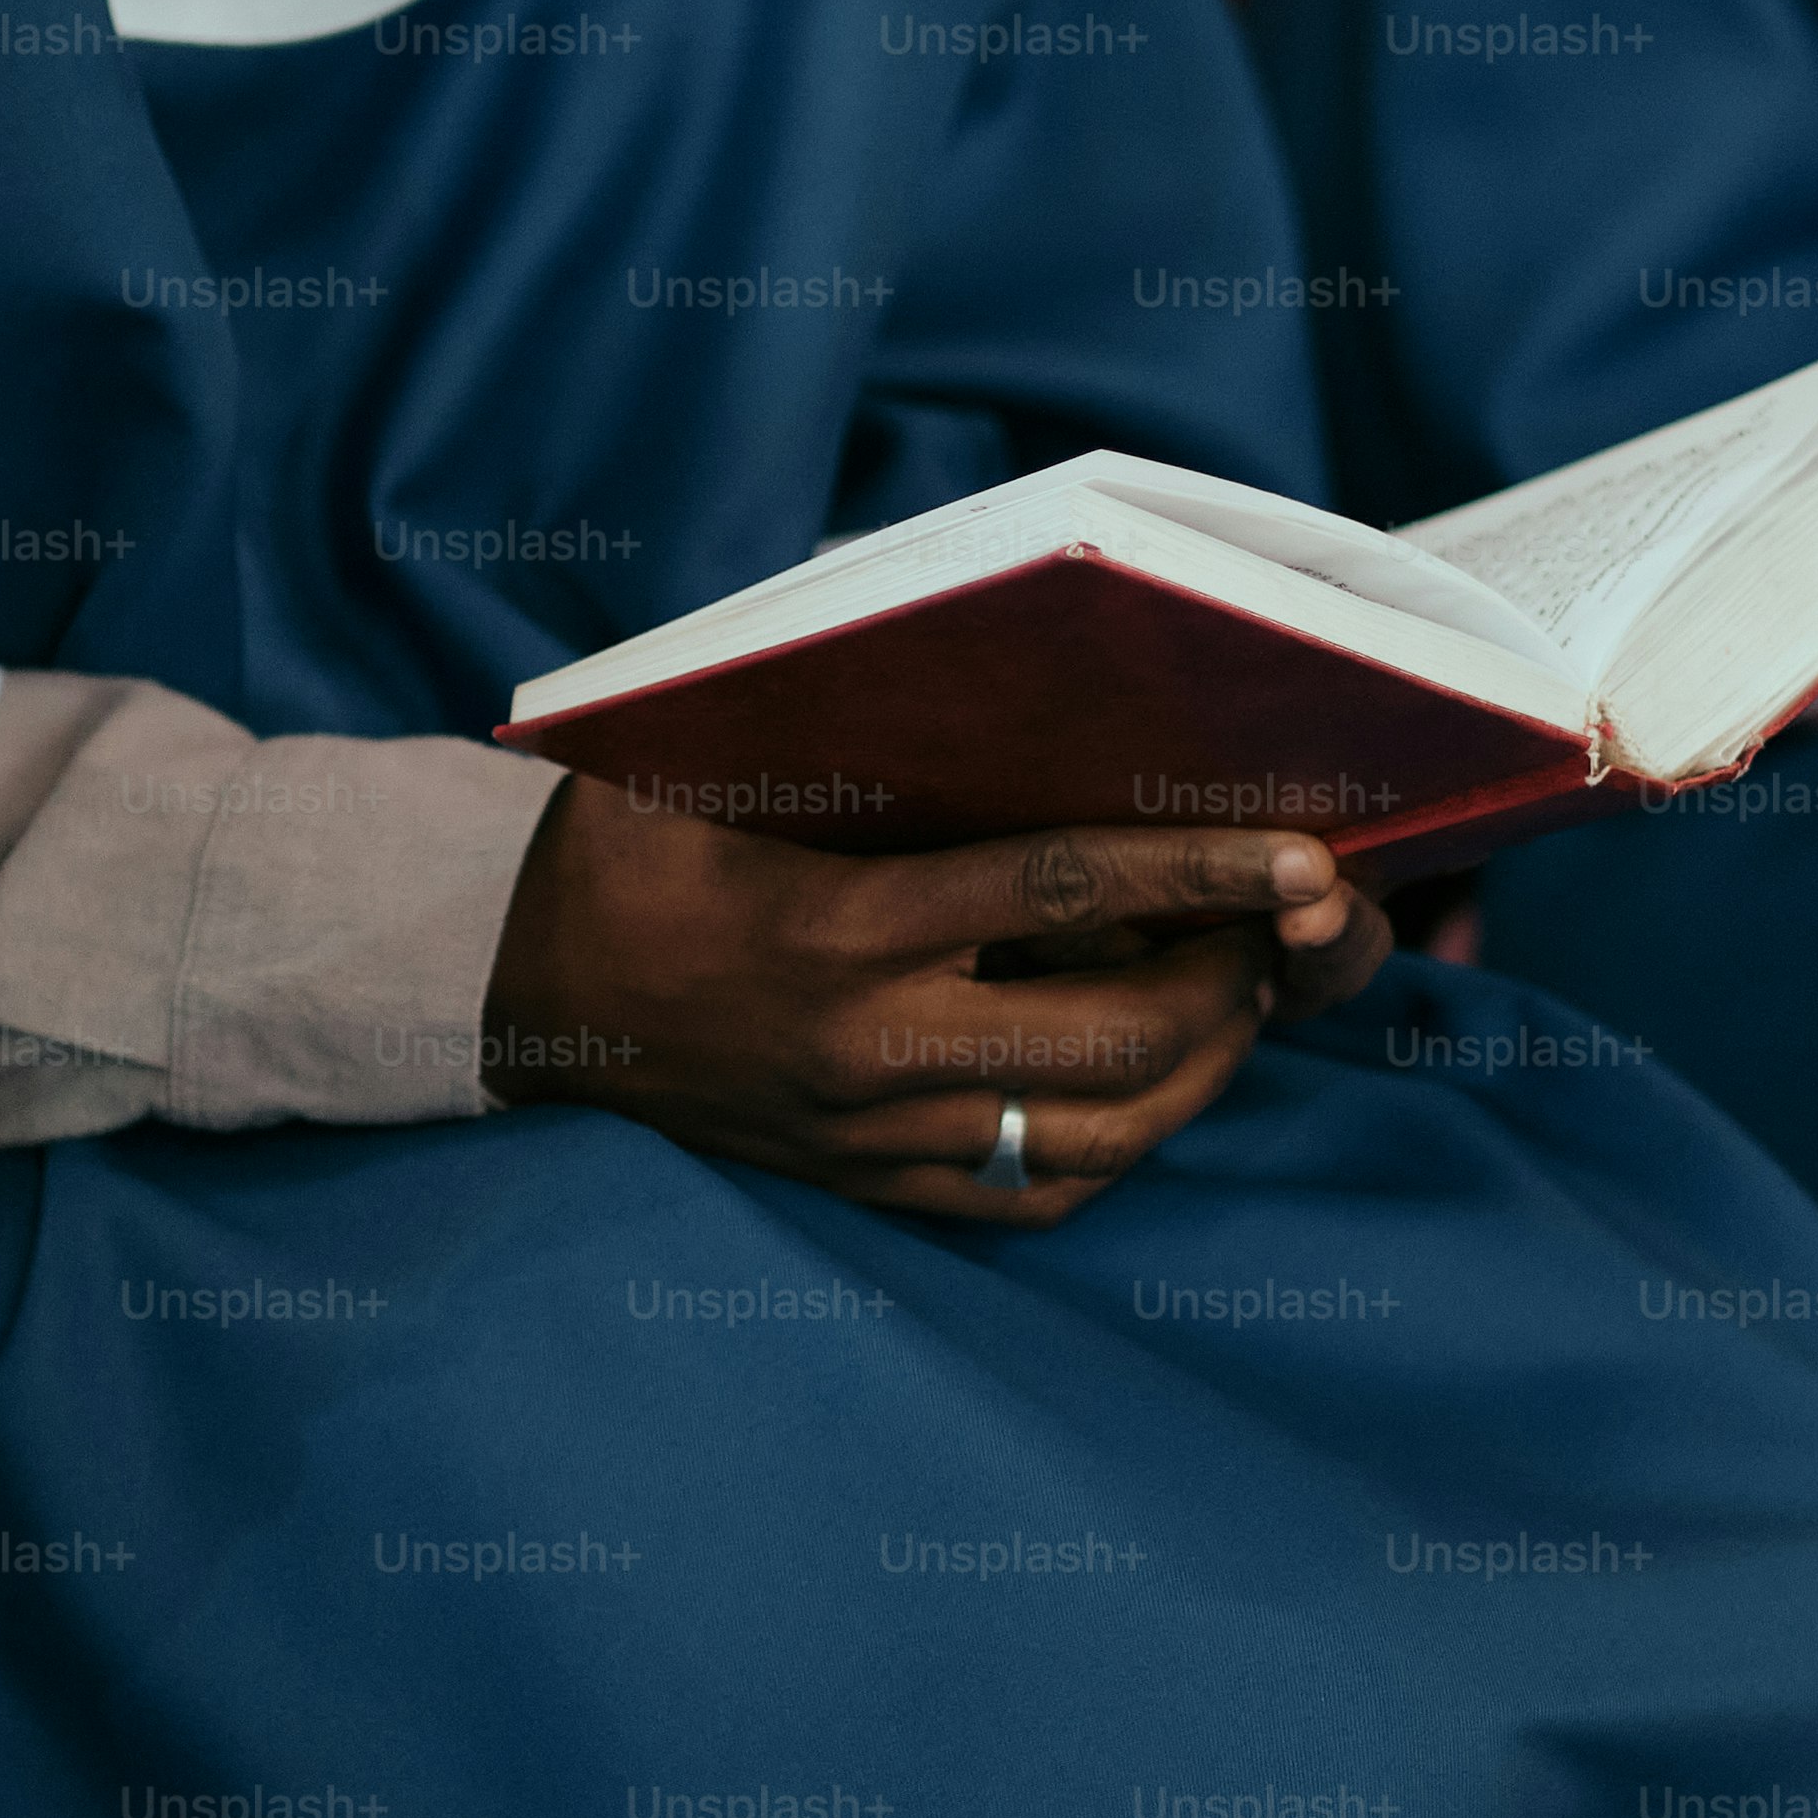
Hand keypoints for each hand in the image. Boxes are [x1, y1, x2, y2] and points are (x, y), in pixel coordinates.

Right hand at [482, 779, 1391, 1220]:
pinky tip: (1148, 1087)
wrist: (514, 991)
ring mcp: (872, 1134)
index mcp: (840, 925)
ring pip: (1097, 1139)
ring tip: (1228, 1003)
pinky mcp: (868, 1186)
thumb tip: (980, 619)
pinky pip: (1035, 1197)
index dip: (1201, 876)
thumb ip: (840, 708)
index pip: (1065, 890)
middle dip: (1227, 986)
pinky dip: (1120, 1147)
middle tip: (1271, 929)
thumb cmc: (625, 845)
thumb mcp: (701, 750)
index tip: (1303, 858)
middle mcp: (867, 1046)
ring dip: (1195, 1076)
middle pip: (1117, 1041)